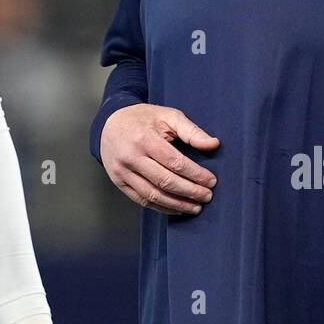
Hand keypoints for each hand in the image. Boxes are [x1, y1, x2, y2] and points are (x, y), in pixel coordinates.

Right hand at [100, 103, 218, 214]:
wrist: (109, 124)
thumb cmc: (142, 119)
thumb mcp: (167, 115)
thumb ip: (191, 130)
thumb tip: (213, 144)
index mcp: (144, 138)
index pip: (174, 162)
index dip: (195, 174)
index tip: (211, 181)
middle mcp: (130, 157)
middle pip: (164, 181)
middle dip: (190, 192)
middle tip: (207, 196)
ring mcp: (122, 172)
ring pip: (153, 195)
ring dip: (177, 204)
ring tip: (196, 207)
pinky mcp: (119, 182)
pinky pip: (142, 200)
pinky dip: (161, 207)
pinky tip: (176, 208)